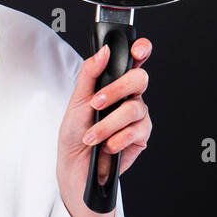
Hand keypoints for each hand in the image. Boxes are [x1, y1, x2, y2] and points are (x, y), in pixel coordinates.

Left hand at [57, 38, 152, 206]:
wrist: (76, 166)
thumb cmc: (75, 133)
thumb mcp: (76, 101)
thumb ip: (89, 74)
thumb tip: (103, 51)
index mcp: (115, 83)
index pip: (134, 60)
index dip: (141, 50)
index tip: (136, 51)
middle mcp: (130, 97)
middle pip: (139, 79)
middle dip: (116, 90)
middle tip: (95, 104)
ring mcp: (138, 117)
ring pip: (134, 109)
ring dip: (108, 124)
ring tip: (91, 137)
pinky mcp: (141, 137)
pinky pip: (135, 131)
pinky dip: (116, 140)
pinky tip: (105, 147)